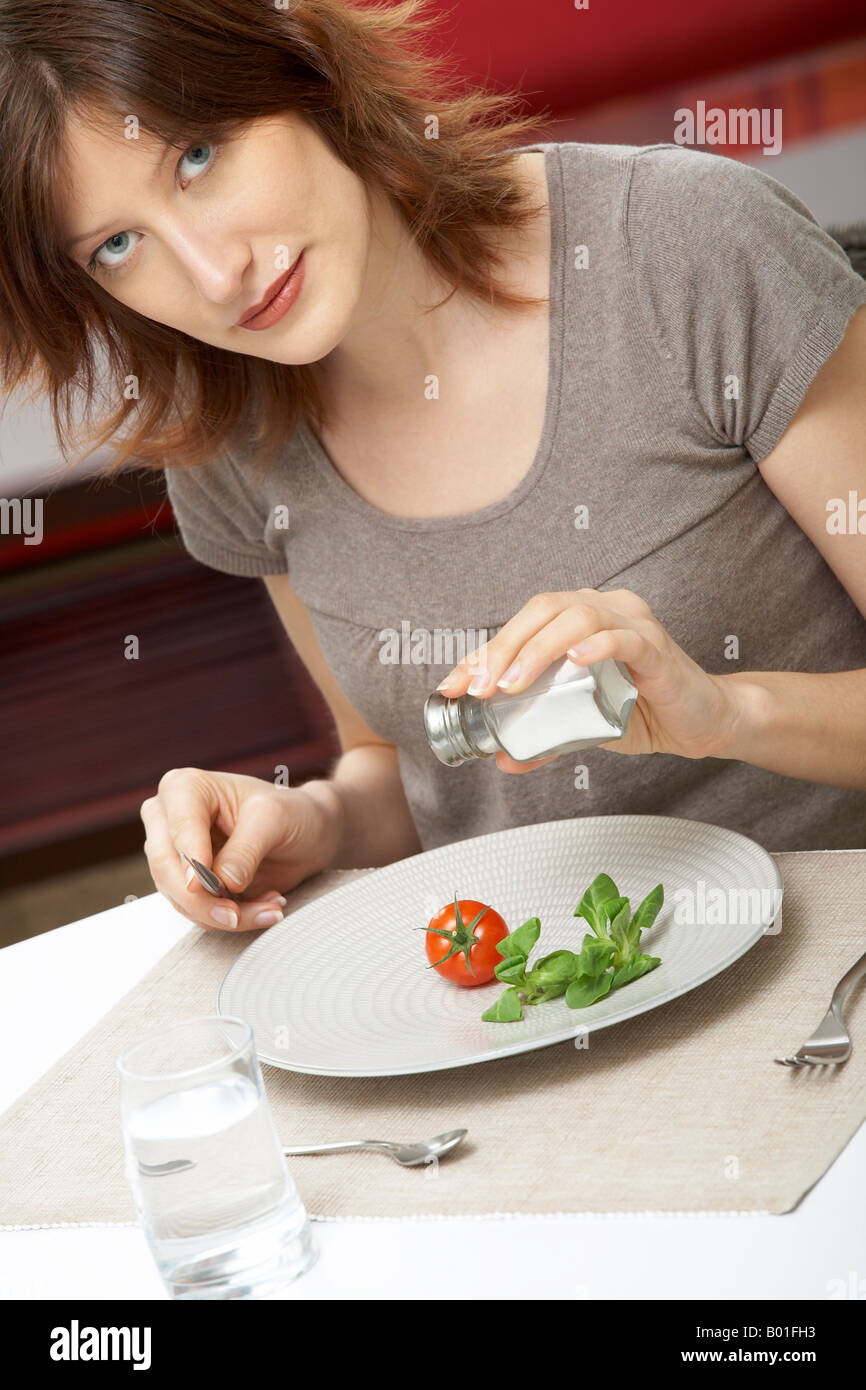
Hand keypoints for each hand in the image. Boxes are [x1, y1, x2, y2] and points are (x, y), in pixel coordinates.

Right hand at [140, 768, 339, 930]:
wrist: (307, 833)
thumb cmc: (290, 812)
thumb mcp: (275, 819)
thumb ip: (246, 849)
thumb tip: (224, 882)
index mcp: (184, 788)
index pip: (179, 828)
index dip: (192, 859)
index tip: (214, 885)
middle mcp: (169, 820)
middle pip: (167, 869)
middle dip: (205, 901)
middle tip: (239, 916)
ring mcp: (174, 854)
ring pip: (181, 898)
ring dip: (225, 915)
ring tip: (272, 908)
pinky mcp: (187, 884)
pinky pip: (198, 912)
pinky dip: (233, 919)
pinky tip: (265, 908)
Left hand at [434, 588, 738, 771]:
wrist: (702, 722)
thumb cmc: (644, 710)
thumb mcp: (583, 723)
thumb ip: (545, 736)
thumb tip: (500, 760)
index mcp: (579, 617)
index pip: (521, 625)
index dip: (481, 653)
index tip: (452, 686)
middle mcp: (603, 608)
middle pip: (542, 610)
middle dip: (502, 648)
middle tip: (479, 689)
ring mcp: (632, 623)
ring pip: (576, 617)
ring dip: (537, 650)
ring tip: (514, 685)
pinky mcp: (657, 648)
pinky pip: (625, 637)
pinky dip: (597, 645)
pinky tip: (577, 660)